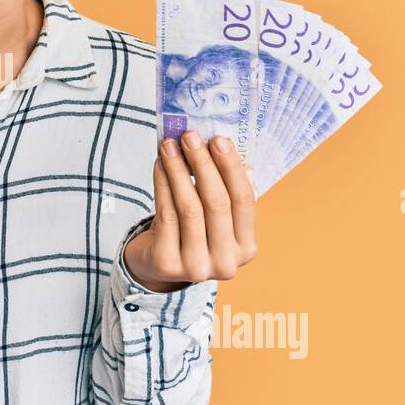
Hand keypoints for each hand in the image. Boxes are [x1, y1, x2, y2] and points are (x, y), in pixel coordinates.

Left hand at [122, 131, 257, 290]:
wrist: (157, 265)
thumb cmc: (191, 231)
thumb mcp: (213, 216)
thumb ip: (221, 188)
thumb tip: (219, 144)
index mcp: (246, 248)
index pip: (244, 201)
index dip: (231, 168)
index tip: (219, 139)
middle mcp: (226, 262)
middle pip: (217, 203)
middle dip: (203, 164)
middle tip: (190, 137)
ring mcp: (197, 267)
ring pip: (189, 208)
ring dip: (178, 171)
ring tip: (169, 146)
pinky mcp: (167, 263)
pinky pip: (166, 215)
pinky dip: (162, 185)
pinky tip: (159, 165)